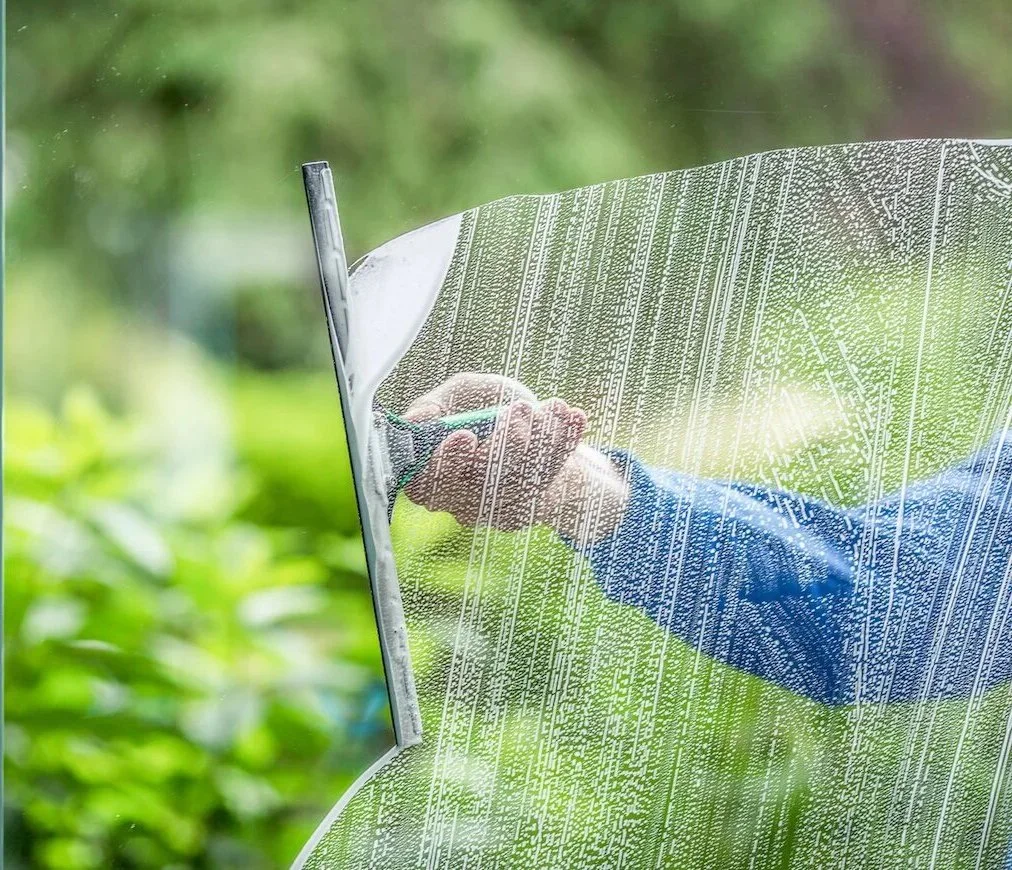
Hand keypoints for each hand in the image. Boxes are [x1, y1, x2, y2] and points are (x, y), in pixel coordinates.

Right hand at [401, 373, 628, 540]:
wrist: (529, 421)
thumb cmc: (485, 405)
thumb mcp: (460, 394)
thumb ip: (435, 404)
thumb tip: (414, 421)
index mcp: (429, 473)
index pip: (426, 482)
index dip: (447, 462)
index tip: (467, 435)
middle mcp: (455, 499)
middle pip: (480, 486)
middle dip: (508, 445)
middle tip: (522, 409)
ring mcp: (491, 509)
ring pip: (518, 484)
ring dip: (541, 440)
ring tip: (554, 407)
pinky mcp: (524, 510)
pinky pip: (545, 482)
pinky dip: (563, 446)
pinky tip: (574, 418)